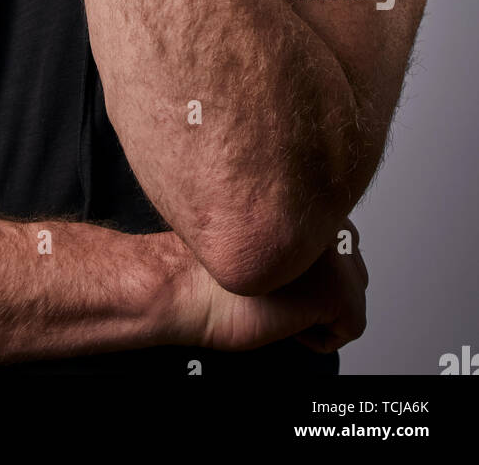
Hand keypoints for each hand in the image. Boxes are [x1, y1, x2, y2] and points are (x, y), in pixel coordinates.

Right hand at [151, 220, 367, 353]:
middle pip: (353, 270)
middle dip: (321, 290)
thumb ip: (299, 231)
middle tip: (277, 291)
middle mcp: (325, 216)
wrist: (182, 285)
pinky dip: (320, 339)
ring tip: (279, 301)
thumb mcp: (263, 237)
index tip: (280, 277)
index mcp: (305, 197)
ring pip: (353, 298)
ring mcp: (334, 251)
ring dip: (320, 311)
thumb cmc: (209, 266)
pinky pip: (351, 328)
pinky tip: (286, 321)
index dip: (309, 272)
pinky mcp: (335, 288)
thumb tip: (328, 258)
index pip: (340, 243)